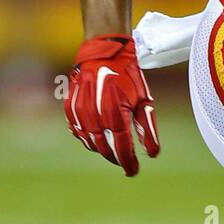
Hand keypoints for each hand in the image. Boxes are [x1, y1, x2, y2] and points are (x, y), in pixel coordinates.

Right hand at [64, 35, 159, 175]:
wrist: (104, 51)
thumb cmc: (128, 75)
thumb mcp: (144, 100)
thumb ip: (147, 128)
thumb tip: (152, 154)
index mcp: (115, 113)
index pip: (122, 148)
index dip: (128, 163)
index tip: (133, 171)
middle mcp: (95, 115)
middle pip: (105, 149)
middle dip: (117, 157)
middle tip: (126, 160)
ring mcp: (80, 112)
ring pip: (90, 142)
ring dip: (102, 149)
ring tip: (114, 148)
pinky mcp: (70, 108)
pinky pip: (78, 132)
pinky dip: (88, 138)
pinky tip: (98, 136)